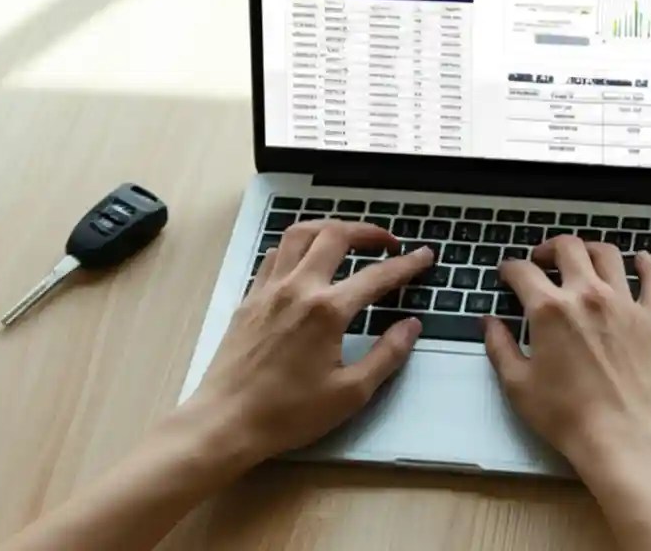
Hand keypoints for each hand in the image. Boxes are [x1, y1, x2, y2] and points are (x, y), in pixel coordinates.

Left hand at [187, 220, 432, 463]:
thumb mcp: (351, 393)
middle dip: (368, 231)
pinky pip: (275, 256)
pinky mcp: (249, 299)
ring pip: (299, 234)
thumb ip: (387, 354)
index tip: (425, 256)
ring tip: (348, 239)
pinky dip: (297, 248)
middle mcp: (298, 289)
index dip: (407, 264)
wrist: (225, 422)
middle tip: (388, 242)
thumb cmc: (289, 413)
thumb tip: (411, 326)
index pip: (378, 276)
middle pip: (336, 235)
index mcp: (327, 311)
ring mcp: (269, 290)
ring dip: (329, 228)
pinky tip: (306, 262)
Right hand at [482, 236, 650, 481]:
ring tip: (580, 258)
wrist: (619, 436)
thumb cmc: (566, 415)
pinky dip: (646, 264)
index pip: (522, 271)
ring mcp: (623, 303)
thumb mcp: (517, 384)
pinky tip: (640, 260)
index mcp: (549, 309)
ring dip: (589, 249)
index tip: (506, 273)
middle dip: (548, 249)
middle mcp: (587, 295)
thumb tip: (489, 322)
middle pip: (567, 248)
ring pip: (608, 254)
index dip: (509, 268)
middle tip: (541, 260)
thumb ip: (499, 346)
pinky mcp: (650, 319)